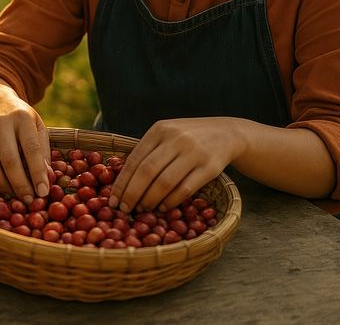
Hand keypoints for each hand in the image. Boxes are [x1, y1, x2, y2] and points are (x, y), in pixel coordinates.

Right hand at [0, 89, 50, 201]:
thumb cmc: (22, 119)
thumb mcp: (37, 126)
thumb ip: (42, 150)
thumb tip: (46, 177)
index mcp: (23, 117)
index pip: (31, 148)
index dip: (37, 172)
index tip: (43, 192)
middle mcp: (1, 122)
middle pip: (9, 159)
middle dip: (20, 184)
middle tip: (28, 201)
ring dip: (3, 185)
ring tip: (15, 196)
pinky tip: (0, 185)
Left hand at [108, 117, 245, 212]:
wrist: (227, 133)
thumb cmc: (188, 138)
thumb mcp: (167, 134)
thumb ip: (148, 151)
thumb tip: (122, 183)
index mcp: (159, 130)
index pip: (134, 160)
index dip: (122, 183)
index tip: (112, 201)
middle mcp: (176, 139)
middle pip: (147, 172)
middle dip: (132, 194)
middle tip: (124, 210)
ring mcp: (194, 152)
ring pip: (165, 182)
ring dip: (150, 200)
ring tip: (143, 209)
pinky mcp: (210, 167)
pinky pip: (185, 189)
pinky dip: (171, 201)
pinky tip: (163, 207)